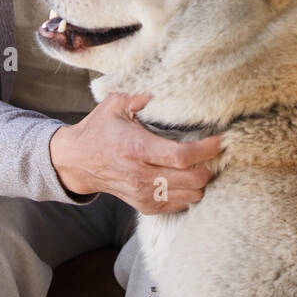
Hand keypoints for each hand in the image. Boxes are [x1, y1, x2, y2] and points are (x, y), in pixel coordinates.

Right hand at [49, 92, 224, 213]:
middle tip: (215, 152)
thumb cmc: (99, 130)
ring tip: (203, 164)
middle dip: (211, 166)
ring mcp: (143, 194)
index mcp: (137, 148)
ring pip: (191, 196)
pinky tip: (187, 176)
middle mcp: (141, 175)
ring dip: (202, 180)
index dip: (206, 150)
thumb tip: (165, 90)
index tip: (220, 139)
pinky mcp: (145, 205)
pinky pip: (180, 204)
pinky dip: (190, 192)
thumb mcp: (115, 104)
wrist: (77, 162)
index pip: (181, 156)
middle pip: (193, 180)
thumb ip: (140, 95)